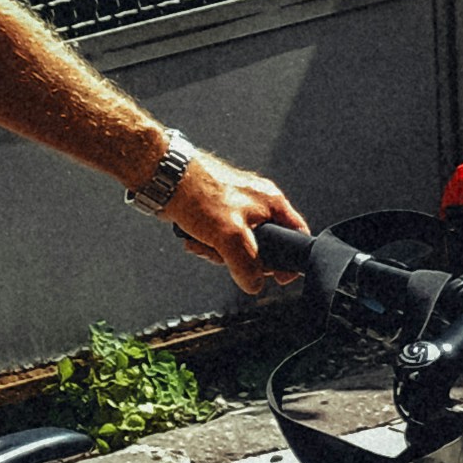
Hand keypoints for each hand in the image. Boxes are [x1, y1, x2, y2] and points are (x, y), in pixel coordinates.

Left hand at [163, 147, 300, 285]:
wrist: (166, 178)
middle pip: (263, 244)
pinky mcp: (217, 208)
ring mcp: (237, 205)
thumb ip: (246, 265)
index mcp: (272, 203)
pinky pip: (219, 235)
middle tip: (226, 257)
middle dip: (241, 256)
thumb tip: (253, 284)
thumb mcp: (231, 237)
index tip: (279, 276)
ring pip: (237, 241)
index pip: (296, 234)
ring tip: (203, 244)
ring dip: (218, 250)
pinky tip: (194, 238)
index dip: (289, 257)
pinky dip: (207, 241)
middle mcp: (258, 202)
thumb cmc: (201, 194)